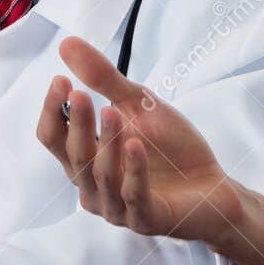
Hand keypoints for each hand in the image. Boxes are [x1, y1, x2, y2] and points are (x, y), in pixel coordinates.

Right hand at [38, 37, 242, 246]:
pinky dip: (134, 170)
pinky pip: (134, 196)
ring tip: (111, 111)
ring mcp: (117, 207)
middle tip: (80, 93)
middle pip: (73, 156)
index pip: (52, 137)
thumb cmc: (169, 148)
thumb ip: (103, 79)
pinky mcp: (146, 220)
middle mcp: (92, 187)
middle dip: (76, 124)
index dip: (52, 110)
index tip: (61, 79)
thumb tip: (66, 44)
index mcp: (84, 161)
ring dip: (105, 142)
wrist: (211, 184)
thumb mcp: (136, 105)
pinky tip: (136, 145)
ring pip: (100, 176)